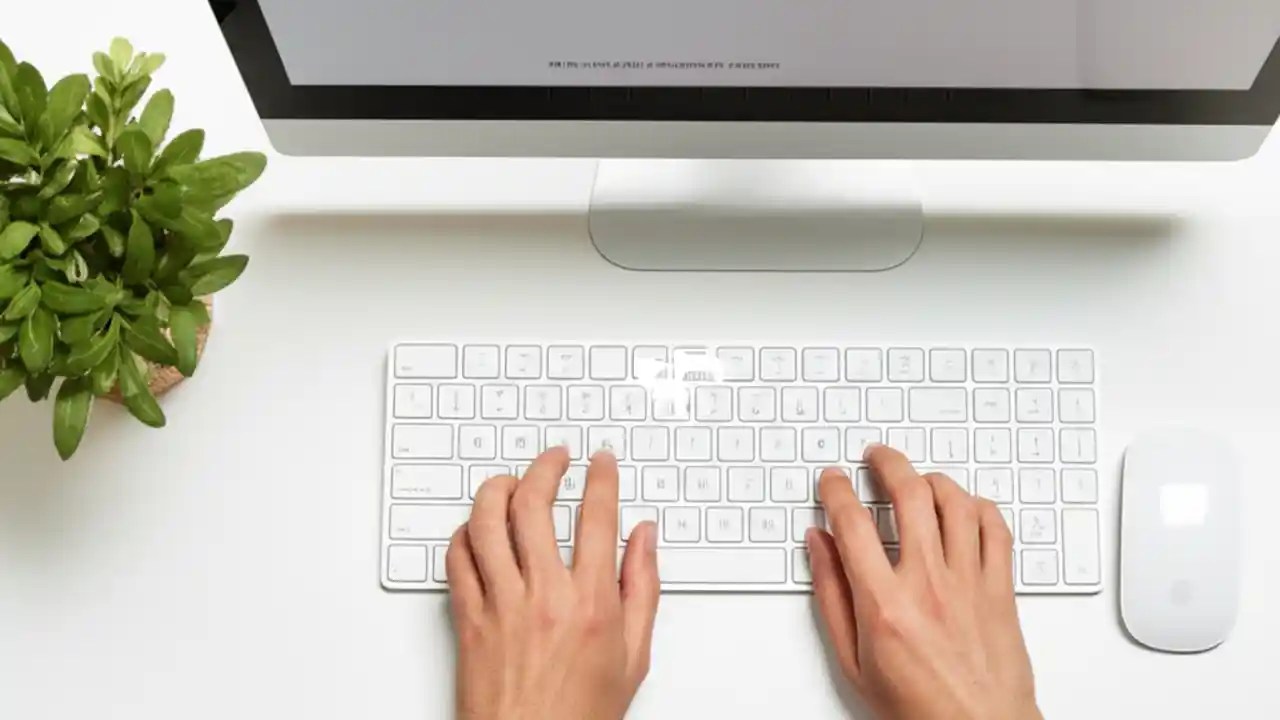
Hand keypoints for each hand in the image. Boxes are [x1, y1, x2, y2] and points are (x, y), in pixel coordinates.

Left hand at [446, 447, 659, 719]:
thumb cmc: (579, 716)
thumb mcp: (634, 656)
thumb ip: (642, 589)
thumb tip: (644, 538)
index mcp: (590, 604)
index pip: (596, 517)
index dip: (601, 478)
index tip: (601, 463)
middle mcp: (543, 596)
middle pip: (534, 504)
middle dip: (546, 467)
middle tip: (556, 459)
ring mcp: (500, 605)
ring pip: (487, 521)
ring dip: (498, 488)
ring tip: (511, 481)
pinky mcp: (469, 619)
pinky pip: (457, 558)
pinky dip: (465, 532)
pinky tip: (478, 527)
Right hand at [809, 445, 1041, 719]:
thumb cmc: (918, 709)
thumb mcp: (852, 661)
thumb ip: (832, 596)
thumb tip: (819, 546)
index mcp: (884, 605)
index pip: (853, 523)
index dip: (838, 490)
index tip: (833, 480)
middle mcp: (928, 585)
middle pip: (909, 495)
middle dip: (887, 463)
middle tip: (876, 456)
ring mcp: (969, 583)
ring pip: (955, 503)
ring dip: (933, 479)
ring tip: (918, 478)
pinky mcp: (1001, 589)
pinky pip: (996, 529)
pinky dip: (978, 507)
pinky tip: (964, 507)